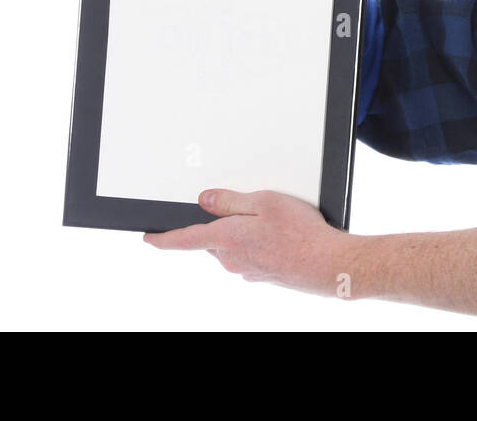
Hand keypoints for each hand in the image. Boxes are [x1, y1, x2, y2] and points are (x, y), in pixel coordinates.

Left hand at [143, 189, 358, 296]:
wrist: (328, 264)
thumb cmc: (300, 233)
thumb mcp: (264, 202)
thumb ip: (231, 201)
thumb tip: (206, 201)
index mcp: (225, 239)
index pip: (183, 240)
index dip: (163, 239)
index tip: (149, 238)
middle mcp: (231, 260)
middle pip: (213, 240)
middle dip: (222, 225)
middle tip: (248, 208)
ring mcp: (247, 271)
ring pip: (233, 248)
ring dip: (245, 234)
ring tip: (276, 221)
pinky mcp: (263, 276)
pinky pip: (251, 256)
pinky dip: (260, 245)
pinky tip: (283, 237)